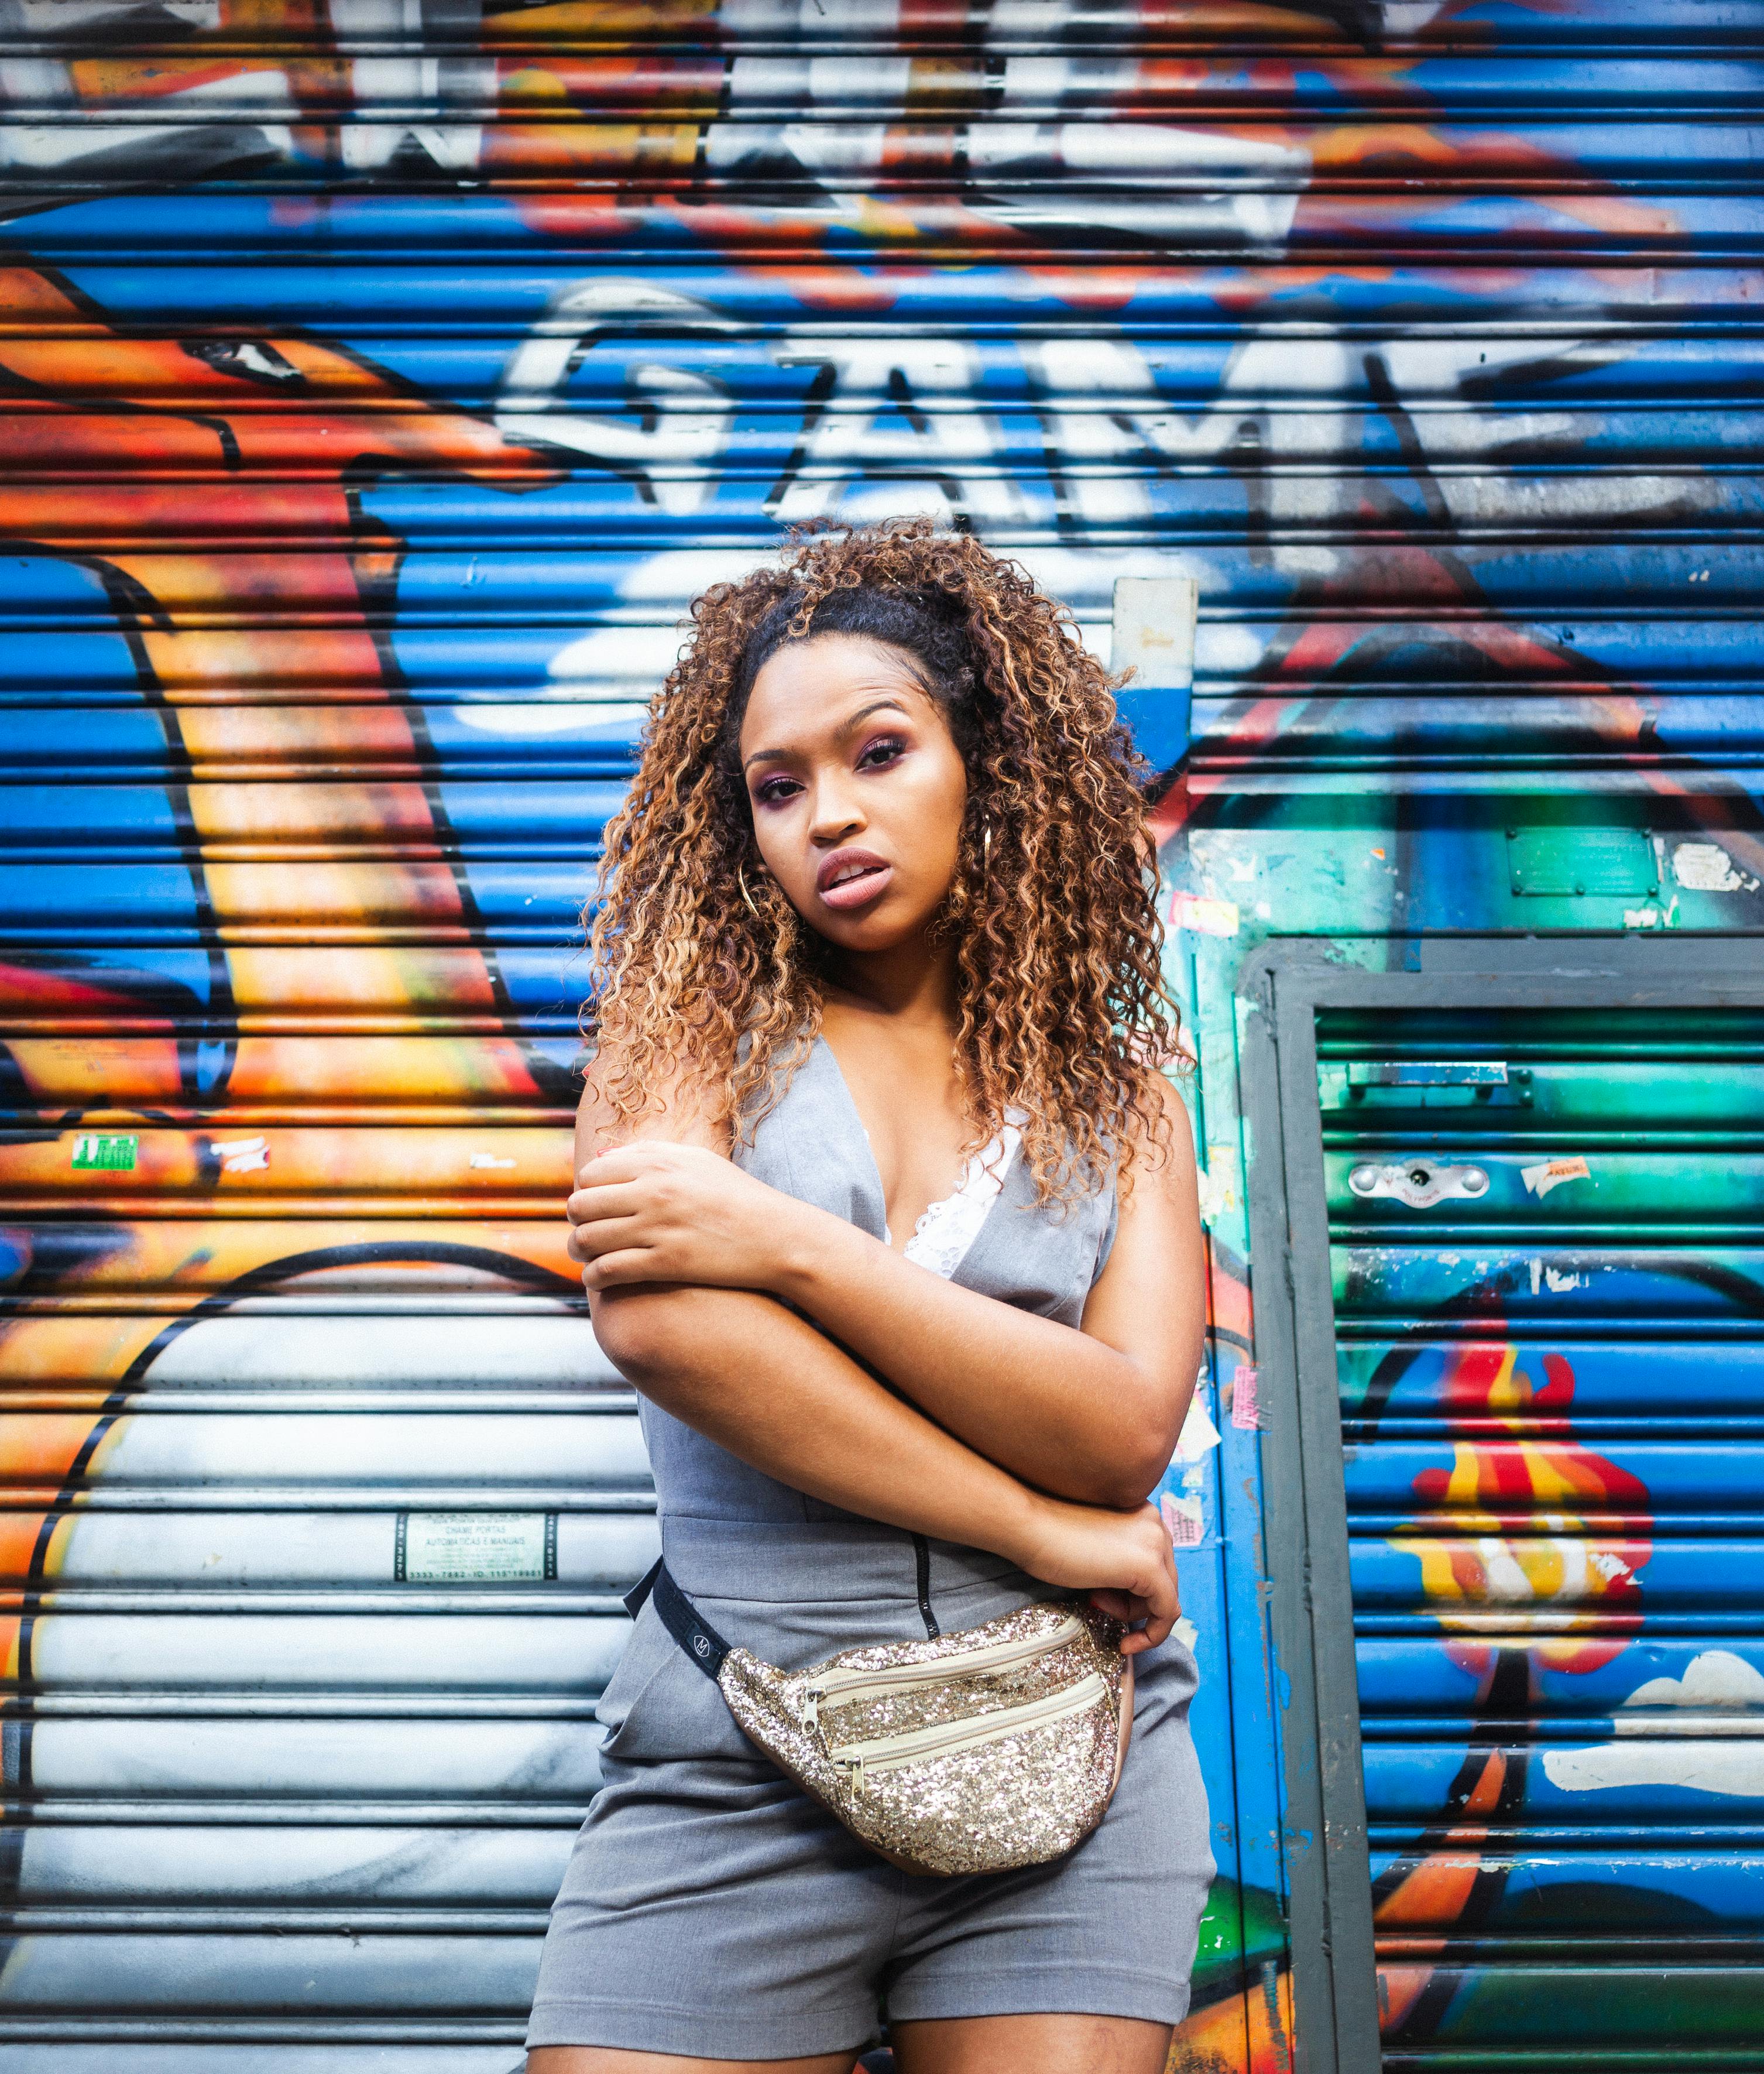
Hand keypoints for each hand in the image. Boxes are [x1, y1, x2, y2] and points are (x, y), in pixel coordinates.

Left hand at [567, 1141, 817, 1293]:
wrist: (776, 1236)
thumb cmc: (738, 1197)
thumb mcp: (697, 1161)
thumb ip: (650, 1152)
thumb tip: (603, 1156)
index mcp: (658, 1162)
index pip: (591, 1174)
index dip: (586, 1192)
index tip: (594, 1207)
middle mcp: (653, 1191)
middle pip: (580, 1206)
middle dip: (577, 1222)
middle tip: (586, 1234)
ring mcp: (657, 1227)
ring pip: (587, 1240)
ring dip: (580, 1252)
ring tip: (589, 1258)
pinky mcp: (665, 1263)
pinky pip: (607, 1271)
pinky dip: (595, 1278)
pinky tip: (600, 1280)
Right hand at [1010, 1496, 1181, 1654]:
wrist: (1029, 1526)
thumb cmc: (1049, 1537)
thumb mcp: (1097, 1548)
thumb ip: (1122, 1562)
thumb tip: (1134, 1597)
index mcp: (1143, 1513)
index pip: (1156, 1563)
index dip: (1133, 1592)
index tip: (1107, 1605)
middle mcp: (1156, 1523)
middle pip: (1164, 1581)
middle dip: (1133, 1602)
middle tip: (1096, 1600)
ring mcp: (1156, 1543)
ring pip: (1165, 1597)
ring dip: (1130, 1611)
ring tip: (1095, 1598)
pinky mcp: (1149, 1567)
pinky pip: (1167, 1613)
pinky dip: (1151, 1635)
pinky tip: (1125, 1644)